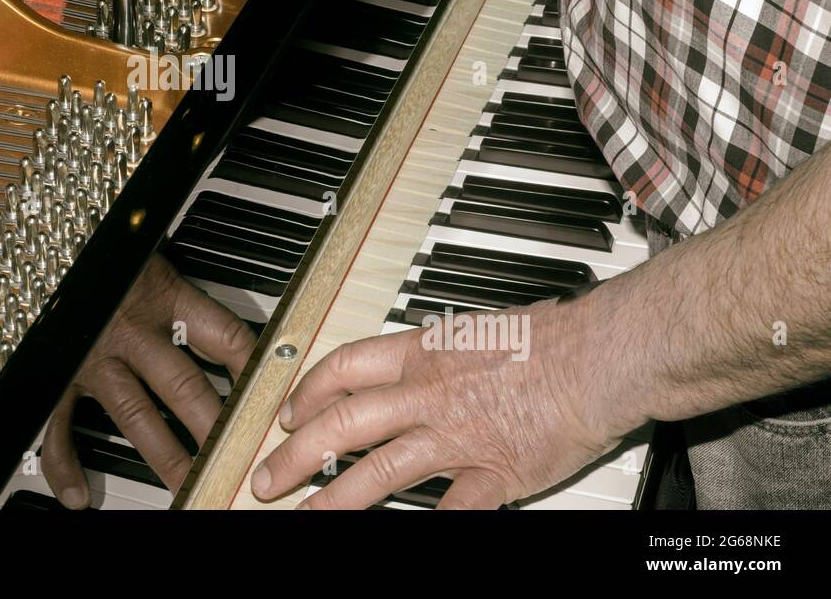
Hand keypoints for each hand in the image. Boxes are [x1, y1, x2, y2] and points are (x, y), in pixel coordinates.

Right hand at [42, 254, 256, 507]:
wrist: (39, 235)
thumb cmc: (96, 241)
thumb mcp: (147, 251)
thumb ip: (176, 279)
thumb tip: (213, 297)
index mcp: (161, 295)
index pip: (223, 336)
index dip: (254, 369)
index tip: (274, 396)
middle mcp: (129, 330)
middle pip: (185, 386)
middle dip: (215, 428)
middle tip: (241, 461)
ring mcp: (91, 357)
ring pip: (135, 415)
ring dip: (165, 456)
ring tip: (189, 487)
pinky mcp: (54, 374)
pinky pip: (59, 425)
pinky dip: (65, 464)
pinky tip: (80, 496)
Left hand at [252, 297, 639, 508]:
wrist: (599, 355)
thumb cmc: (551, 337)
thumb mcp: (477, 330)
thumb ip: (441, 352)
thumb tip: (421, 356)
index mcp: (423, 354)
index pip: (344, 369)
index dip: (307, 392)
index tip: (290, 412)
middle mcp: (428, 395)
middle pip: (344, 422)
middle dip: (298, 454)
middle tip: (270, 475)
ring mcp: (456, 437)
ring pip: (378, 470)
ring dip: (335, 498)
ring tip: (305, 516)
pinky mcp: (492, 474)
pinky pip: (449, 510)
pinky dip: (425, 527)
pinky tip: (401, 538)